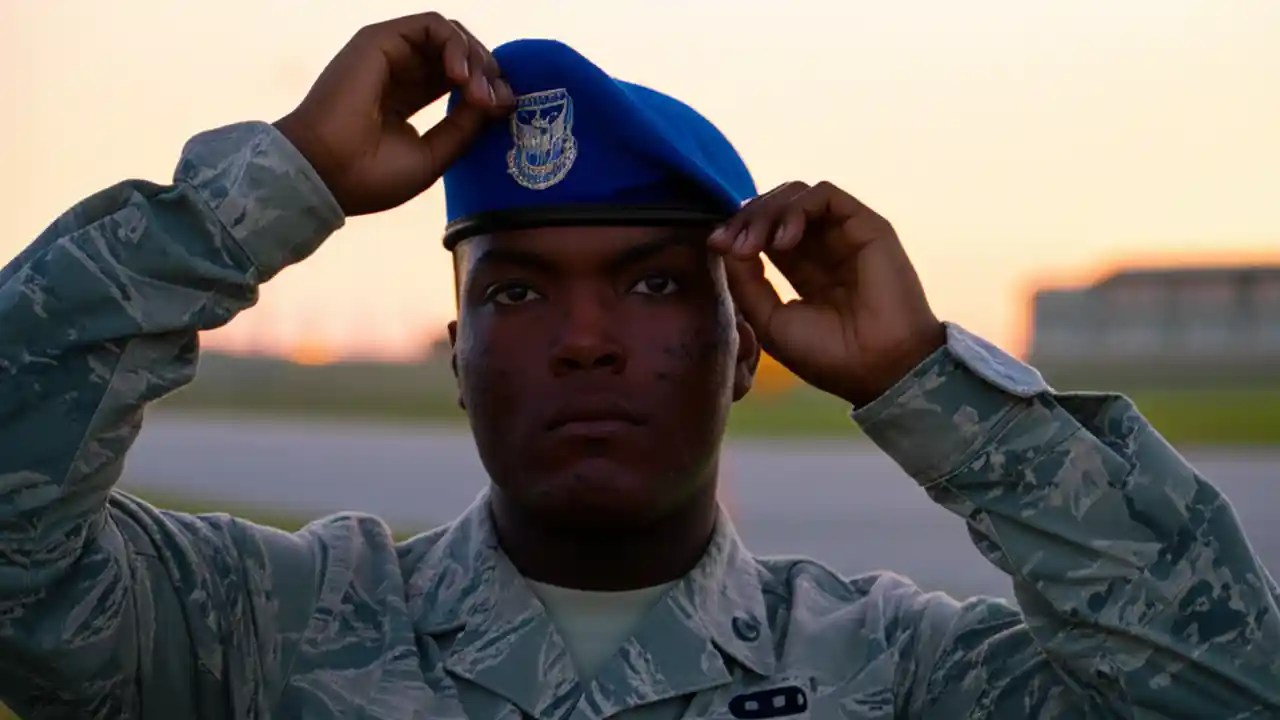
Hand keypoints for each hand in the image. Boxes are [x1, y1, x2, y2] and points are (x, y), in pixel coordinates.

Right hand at [274, 13, 513, 215]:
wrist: (326, 176)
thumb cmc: (372, 176)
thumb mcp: (435, 155)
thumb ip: (466, 126)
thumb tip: (498, 99)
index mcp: (408, 99)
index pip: (460, 79)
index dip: (490, 88)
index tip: (505, 109)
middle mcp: (399, 72)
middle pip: (460, 54)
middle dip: (488, 73)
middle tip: (494, 101)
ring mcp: (389, 55)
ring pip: (451, 35)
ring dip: (476, 59)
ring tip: (477, 91)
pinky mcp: (380, 40)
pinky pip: (432, 24)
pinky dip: (456, 44)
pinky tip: (459, 76)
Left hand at [710, 181, 945, 406]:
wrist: (879, 368)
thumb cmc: (828, 355)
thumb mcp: (769, 321)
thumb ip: (745, 281)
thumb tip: (723, 243)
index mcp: (802, 270)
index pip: (762, 231)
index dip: (737, 230)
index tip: (715, 244)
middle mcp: (823, 246)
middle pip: (774, 208)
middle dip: (746, 219)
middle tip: (732, 244)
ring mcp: (844, 234)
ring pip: (795, 195)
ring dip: (767, 212)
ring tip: (757, 244)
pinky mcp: (866, 225)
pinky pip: (824, 194)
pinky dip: (797, 208)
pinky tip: (783, 241)